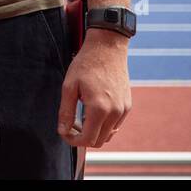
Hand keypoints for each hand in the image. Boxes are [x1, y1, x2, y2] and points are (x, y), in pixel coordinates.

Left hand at [58, 30, 130, 147]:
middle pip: (99, 141)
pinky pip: (116, 125)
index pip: (88, 139)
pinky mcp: (127, 106)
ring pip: (108, 134)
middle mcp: (115, 112)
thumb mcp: (69, 87)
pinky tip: (92, 113)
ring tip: (79, 119)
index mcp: (99, 108)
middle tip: (70, 127)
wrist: (107, 49)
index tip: (64, 134)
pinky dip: (104, 126)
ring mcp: (124, 110)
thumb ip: (66, 111)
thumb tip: (62, 131)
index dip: (73, 141)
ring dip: (94, 132)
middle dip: (82, 138)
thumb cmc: (85, 65)